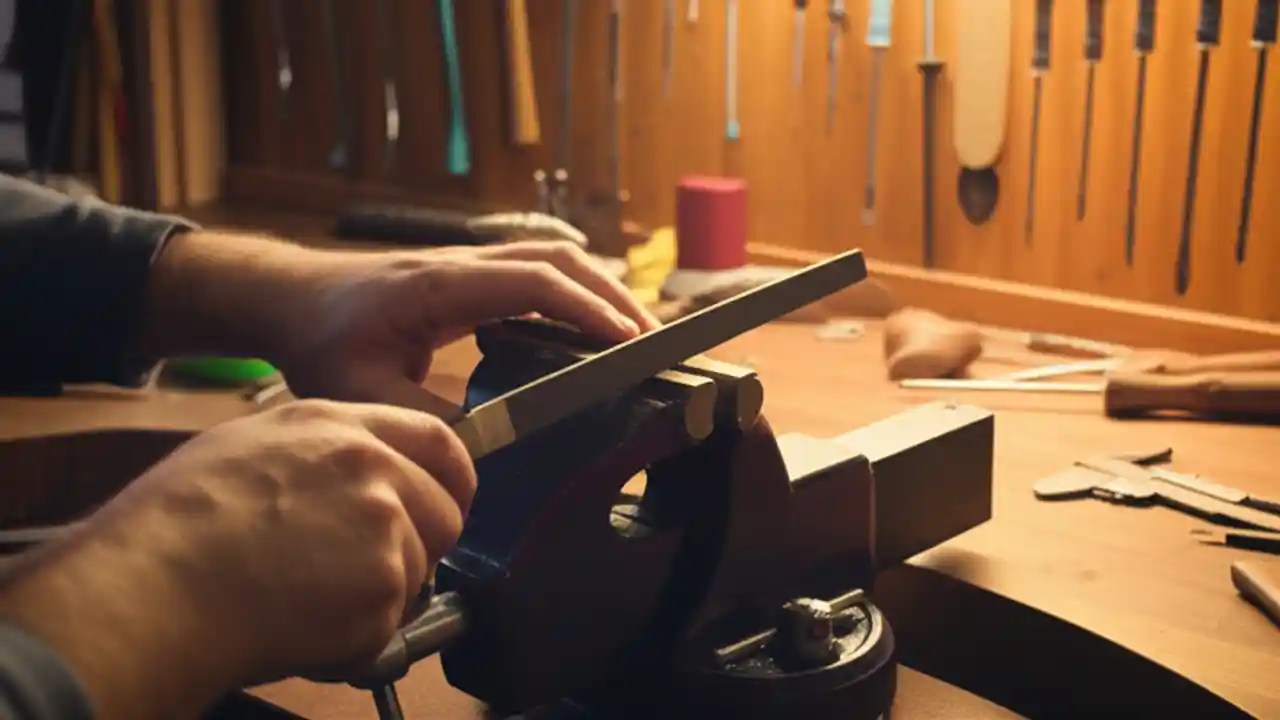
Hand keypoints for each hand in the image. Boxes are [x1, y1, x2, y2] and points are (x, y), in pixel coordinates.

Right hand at [0, 399, 474, 718]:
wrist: (154, 585)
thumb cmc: (176, 522)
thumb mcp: (249, 446)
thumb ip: (321, 453)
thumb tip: (355, 473)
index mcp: (340, 428)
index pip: (437, 439)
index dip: (452, 478)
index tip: (448, 502)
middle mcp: (375, 469)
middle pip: (445, 513)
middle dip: (417, 548)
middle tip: (359, 573)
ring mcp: (385, 528)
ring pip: (418, 573)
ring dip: (378, 597)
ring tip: (306, 599)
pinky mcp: (383, 590)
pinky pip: (388, 626)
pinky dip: (354, 641)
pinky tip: (298, 627)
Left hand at [142, 234, 660, 416]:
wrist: (290, 298)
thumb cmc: (320, 341)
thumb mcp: (361, 394)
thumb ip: (425, 421)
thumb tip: (486, 448)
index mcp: (440, 285)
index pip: (533, 284)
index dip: (586, 310)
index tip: (627, 342)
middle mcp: (462, 263)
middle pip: (558, 261)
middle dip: (611, 299)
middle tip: (652, 344)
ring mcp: (468, 263)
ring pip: (553, 260)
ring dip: (598, 292)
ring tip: (635, 337)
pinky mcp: (469, 275)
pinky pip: (536, 272)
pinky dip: (575, 293)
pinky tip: (589, 328)